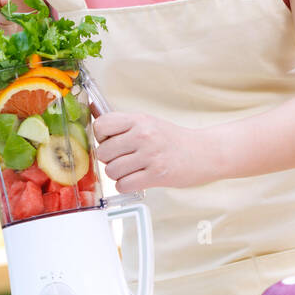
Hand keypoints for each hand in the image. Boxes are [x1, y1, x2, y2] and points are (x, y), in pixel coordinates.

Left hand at [91, 111, 215, 192]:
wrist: (204, 152)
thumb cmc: (173, 139)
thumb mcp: (148, 122)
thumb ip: (121, 121)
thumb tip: (90, 108)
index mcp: (139, 120)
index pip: (101, 125)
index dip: (101, 137)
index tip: (111, 141)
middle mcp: (143, 135)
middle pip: (103, 152)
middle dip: (109, 159)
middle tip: (123, 158)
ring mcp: (150, 156)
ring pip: (111, 171)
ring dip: (118, 174)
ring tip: (132, 169)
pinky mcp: (156, 175)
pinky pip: (123, 185)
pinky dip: (126, 185)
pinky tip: (136, 179)